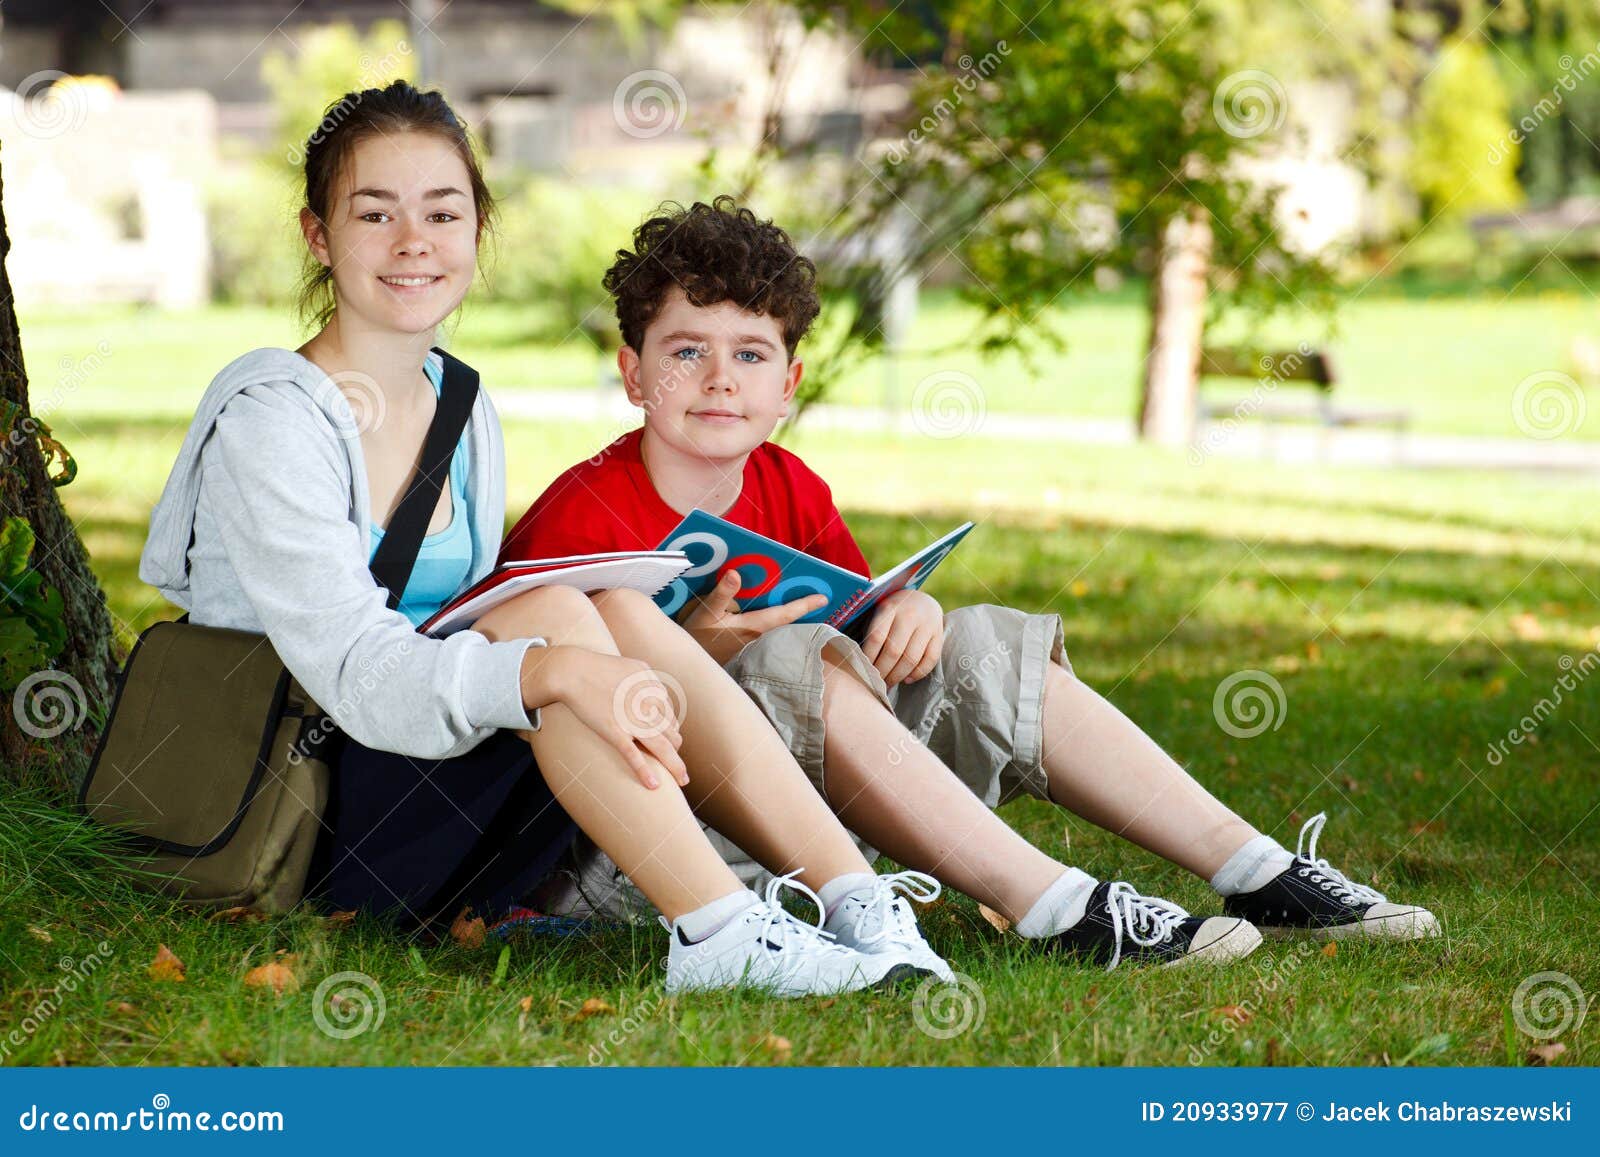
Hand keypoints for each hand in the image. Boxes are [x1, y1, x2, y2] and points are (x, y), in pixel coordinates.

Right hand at [531, 646, 687, 789]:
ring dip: (675, 766)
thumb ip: (649, 680)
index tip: (669, 743)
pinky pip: (633, 755)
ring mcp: (632, 719)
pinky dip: (645, 772)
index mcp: (653, 689)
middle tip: (679, 768)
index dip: (671, 732)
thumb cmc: (598, 667)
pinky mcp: (614, 731)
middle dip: (677, 751)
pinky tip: (654, 786)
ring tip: (683, 781)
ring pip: (662, 747)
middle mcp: (648, 705)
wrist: (572, 670)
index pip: (670, 717)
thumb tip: (659, 694)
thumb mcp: (633, 667)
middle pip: (672, 734)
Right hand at [681, 570, 828, 665]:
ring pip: (776, 627)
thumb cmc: (697, 638)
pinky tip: (768, 612)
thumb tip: (735, 573)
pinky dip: (772, 620)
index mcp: (754, 626)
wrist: (688, 667)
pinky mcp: (746, 648)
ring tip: (798, 601)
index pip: (785, 614)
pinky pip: (765, 631)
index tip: (825, 598)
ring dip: (787, 615)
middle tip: (819, 597)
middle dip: (801, 609)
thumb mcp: (706, 613)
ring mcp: (753, 644)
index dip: (805, 605)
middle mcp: (759, 637)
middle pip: (786, 621)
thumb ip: (721, 594)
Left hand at [860, 589, 942, 686]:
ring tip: (889, 684)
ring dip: (898, 676)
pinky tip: (906, 679)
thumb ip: (872, 632)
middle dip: (883, 672)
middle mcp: (909, 614)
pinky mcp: (939, 634)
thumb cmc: (893, 612)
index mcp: (889, 608)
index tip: (863, 671)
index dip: (869, 658)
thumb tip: (859, 662)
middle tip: (876, 683)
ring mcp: (927, 624)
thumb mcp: (880, 613)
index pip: (876, 637)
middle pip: (894, 651)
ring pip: (911, 658)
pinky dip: (918, 673)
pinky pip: (930, 659)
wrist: (922, 599)